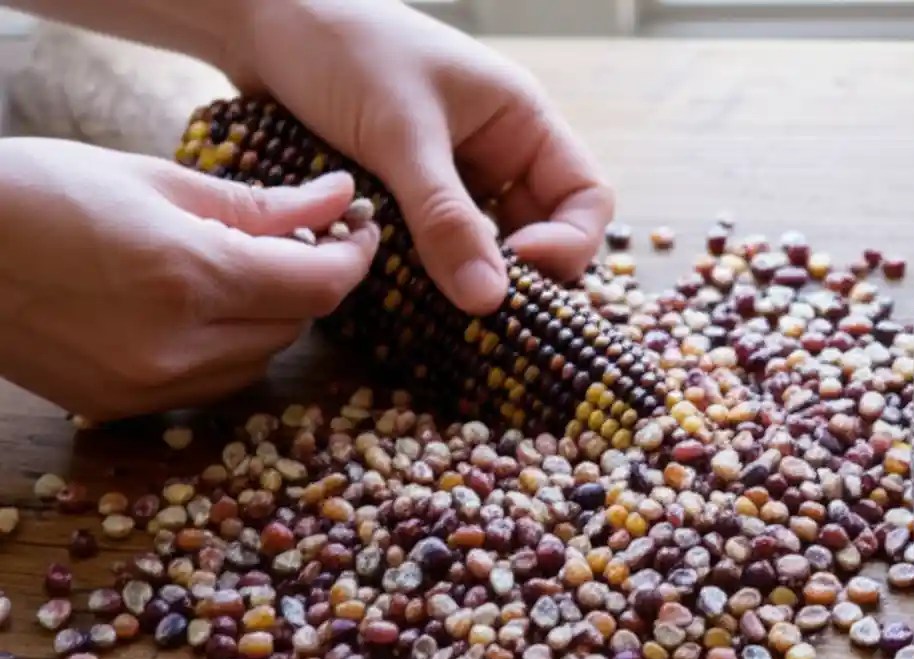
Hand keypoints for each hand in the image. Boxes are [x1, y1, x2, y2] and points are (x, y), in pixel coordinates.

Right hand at [0, 137, 377, 420]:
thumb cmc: (39, 192)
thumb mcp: (156, 181)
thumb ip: (261, 205)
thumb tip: (337, 201)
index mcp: (190, 278)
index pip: (319, 287)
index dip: (354, 258)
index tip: (359, 231)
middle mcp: (176, 347)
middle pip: (293, 327)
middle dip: (308, 283)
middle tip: (297, 240)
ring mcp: (145, 387)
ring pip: (257, 362)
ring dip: (269, 319)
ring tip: (242, 270)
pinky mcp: (119, 407)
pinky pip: (210, 386)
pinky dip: (226, 350)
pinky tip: (200, 309)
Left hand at [227, 0, 614, 314]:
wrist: (260, 17)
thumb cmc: (342, 48)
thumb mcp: (400, 135)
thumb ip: (445, 218)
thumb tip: (489, 301)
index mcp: (521, 121)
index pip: (586, 197)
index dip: (569, 243)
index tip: (517, 273)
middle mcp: (497, 151)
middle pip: (541, 231)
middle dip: (519, 274)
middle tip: (478, 308)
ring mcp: (452, 175)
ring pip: (485, 246)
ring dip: (467, 276)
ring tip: (437, 307)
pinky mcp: (406, 193)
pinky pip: (435, 244)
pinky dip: (425, 269)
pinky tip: (400, 289)